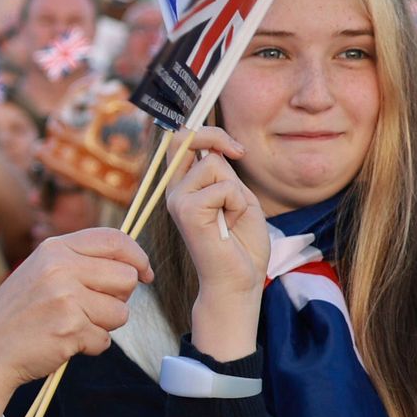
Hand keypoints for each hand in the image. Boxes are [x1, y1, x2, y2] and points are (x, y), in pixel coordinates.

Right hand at [0, 227, 151, 404]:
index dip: (138, 257)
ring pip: (121, 313)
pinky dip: (89, 346)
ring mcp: (65, 298)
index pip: (114, 240)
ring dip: (103, 326)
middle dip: (119, 298)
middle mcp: (60, 269)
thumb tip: (132, 265)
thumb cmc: (18, 314)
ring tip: (72, 326)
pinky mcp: (69, 329)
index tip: (145, 274)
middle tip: (93, 309)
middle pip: (126, 278)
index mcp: (54, 249)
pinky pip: (104, 340)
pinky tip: (63, 342)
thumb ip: (79, 262)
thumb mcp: (41, 272)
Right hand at [162, 127, 268, 359]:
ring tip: (233, 216)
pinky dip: (237, 203)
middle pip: (183, 139)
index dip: (207, 133)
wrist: (239, 283)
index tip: (236, 148)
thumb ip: (223, 173)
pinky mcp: (186, 212)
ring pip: (213, 165)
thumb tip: (215, 149)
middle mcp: (174, 192)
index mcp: (184, 188)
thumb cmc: (241, 245)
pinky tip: (231, 226)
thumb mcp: (238, 198)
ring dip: (236, 188)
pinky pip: (223, 188)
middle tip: (239, 152)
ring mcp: (177, 201)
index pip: (181, 142)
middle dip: (214, 136)